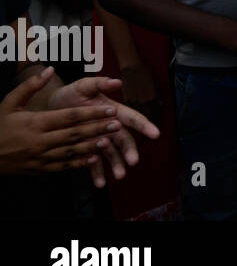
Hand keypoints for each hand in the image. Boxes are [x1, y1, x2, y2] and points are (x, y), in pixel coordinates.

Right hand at [0, 68, 123, 176]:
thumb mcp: (9, 103)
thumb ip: (30, 86)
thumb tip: (50, 69)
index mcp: (34, 123)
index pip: (69, 117)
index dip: (91, 113)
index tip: (110, 109)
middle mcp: (39, 141)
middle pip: (75, 134)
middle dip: (98, 128)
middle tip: (118, 123)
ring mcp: (40, 157)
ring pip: (71, 151)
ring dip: (92, 146)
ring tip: (111, 139)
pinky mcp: (39, 169)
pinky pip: (62, 166)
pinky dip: (78, 163)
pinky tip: (94, 158)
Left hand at [46, 74, 160, 187]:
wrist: (52, 107)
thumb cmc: (71, 94)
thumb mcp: (84, 85)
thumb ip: (100, 83)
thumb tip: (117, 82)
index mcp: (113, 112)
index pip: (132, 118)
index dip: (144, 126)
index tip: (155, 134)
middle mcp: (109, 127)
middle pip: (125, 140)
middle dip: (129, 151)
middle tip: (133, 161)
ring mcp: (99, 140)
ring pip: (112, 154)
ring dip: (117, 165)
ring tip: (119, 176)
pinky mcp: (87, 150)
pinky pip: (94, 163)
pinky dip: (97, 173)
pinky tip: (100, 184)